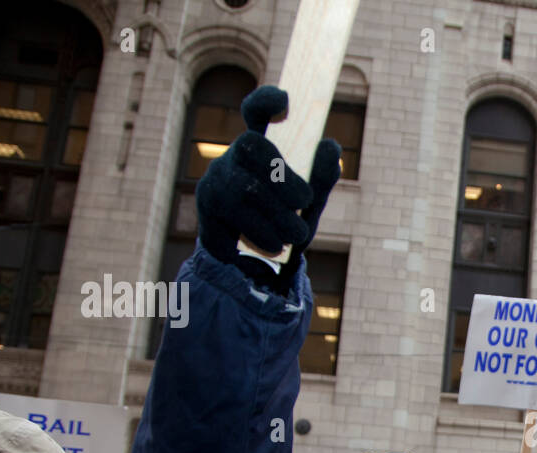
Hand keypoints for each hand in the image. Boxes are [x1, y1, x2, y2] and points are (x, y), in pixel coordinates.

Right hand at [195, 86, 341, 289]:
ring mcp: (216, 179)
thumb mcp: (311, 203)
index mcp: (262, 147)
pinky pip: (233, 214)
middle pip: (250, 144)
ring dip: (277, 211)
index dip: (266, 101)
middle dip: (282, 174)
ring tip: (296, 233)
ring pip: (244, 186)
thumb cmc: (285, 224)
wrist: (258, 267)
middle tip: (305, 200)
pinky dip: (261, 230)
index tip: (285, 103)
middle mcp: (235, 156)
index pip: (256, 112)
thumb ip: (322, 177)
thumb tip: (329, 147)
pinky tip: (275, 243)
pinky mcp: (206, 206)